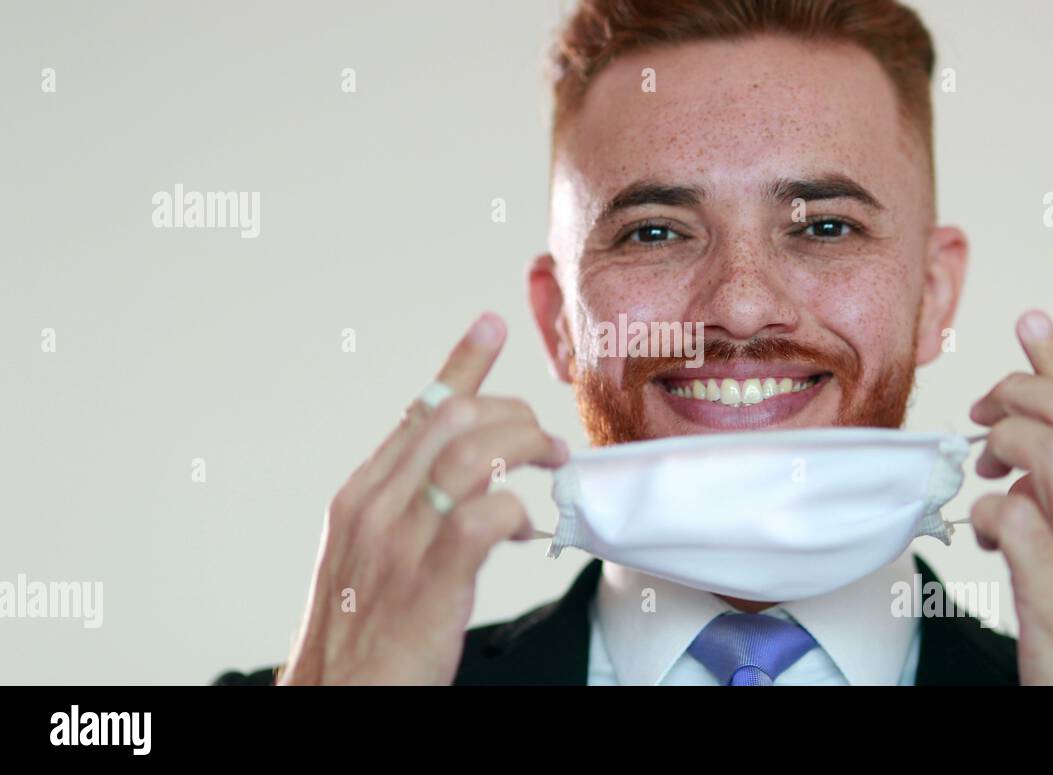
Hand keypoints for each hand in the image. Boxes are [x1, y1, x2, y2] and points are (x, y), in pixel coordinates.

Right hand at [278, 313, 568, 684]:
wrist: (335, 698)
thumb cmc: (360, 633)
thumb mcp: (369, 556)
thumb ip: (410, 510)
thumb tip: (471, 485)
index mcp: (360, 496)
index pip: (418, 413)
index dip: (460, 367)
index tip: (490, 326)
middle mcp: (375, 507)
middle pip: (452, 421)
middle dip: (513, 415)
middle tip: (547, 443)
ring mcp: (400, 543)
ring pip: (472, 455)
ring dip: (524, 449)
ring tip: (552, 466)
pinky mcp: (429, 583)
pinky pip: (481, 517)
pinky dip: (514, 510)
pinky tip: (526, 527)